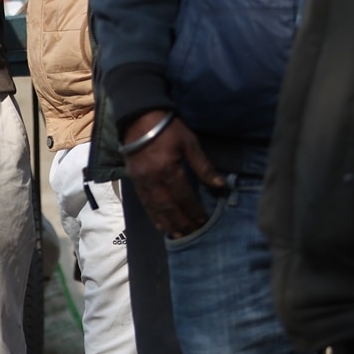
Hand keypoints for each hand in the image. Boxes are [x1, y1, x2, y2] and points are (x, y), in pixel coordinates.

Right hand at [123, 112, 227, 237]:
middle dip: (181, 222)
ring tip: (178, 236)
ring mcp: (140, 180)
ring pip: (154, 208)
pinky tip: (161, 225)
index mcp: (167, 168)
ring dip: (167, 224)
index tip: (203, 221)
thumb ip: (203, 166)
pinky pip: (144, 202)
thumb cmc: (168, 128)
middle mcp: (152, 178)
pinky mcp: (133, 180)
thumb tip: (220, 185)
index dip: (194, 210)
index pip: (183, 196)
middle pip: (168, 206)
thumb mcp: (189, 142)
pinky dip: (153, 216)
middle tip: (193, 234)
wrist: (138, 117)